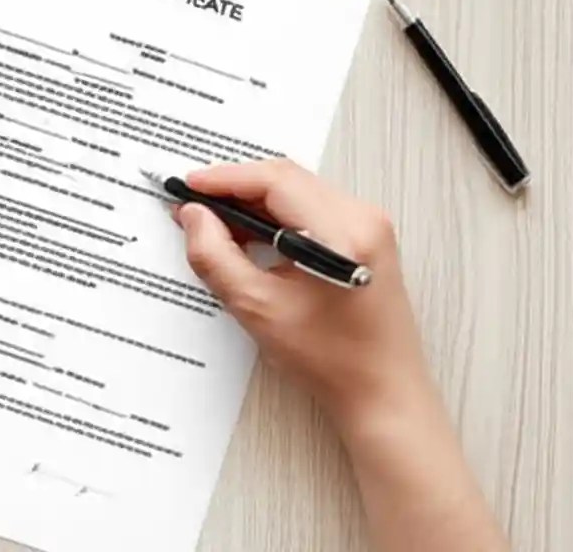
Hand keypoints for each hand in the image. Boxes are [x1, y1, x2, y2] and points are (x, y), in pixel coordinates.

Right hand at [176, 158, 427, 430]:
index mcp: (343, 232)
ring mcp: (368, 227)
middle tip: (194, 205)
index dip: (224, 179)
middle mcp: (363, 219)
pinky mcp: (365, 239)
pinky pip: (311, 210)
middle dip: (235, 188)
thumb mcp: (259, 308)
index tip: (189, 186)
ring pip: (297, 192)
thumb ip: (217, 257)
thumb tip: (194, 219)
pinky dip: (275, 217)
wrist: (383, 393)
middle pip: (286, 180)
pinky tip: (249, 236)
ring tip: (215, 225)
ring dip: (254, 202)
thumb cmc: (334, 361)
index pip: (274, 181)